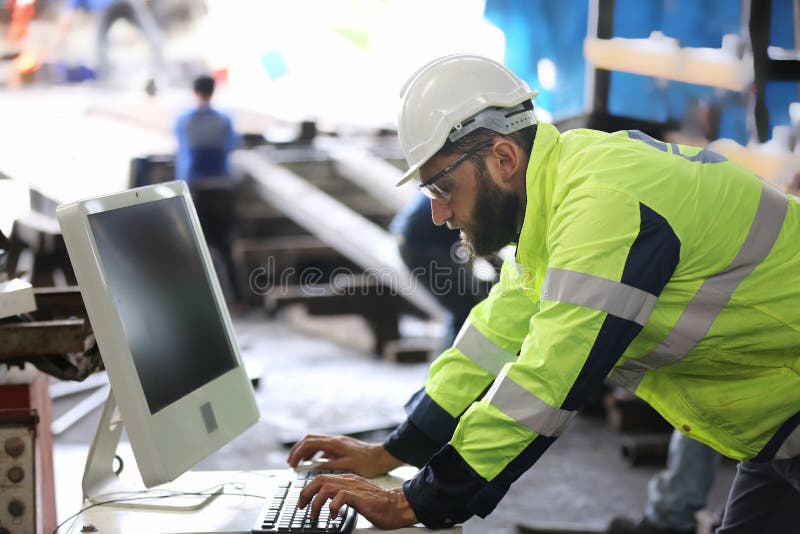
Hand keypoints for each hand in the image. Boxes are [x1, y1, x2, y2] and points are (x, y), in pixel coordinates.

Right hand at [286, 434, 402, 477]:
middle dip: (298, 450)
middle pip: (309, 440)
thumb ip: (329, 464)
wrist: (383, 456)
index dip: (298, 452)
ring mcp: (337, 442)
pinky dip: (314, 454)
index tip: (292, 463)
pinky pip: (322, 447)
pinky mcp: (340, 446)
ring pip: (315, 443)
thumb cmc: (369, 463)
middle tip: (291, 463)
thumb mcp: (347, 465)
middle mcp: (334, 440)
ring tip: (299, 464)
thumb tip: (313, 466)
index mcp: (335, 443)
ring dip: (305, 452)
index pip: (309, 443)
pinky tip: (314, 463)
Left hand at [298, 473, 417, 529]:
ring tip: (315, 516)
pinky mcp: (359, 496)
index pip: (321, 478)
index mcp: (347, 479)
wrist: (398, 505)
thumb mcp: (357, 497)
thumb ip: (344, 496)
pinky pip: (340, 497)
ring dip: (316, 503)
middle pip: (319, 480)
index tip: (303, 502)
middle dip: (305, 494)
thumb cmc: (380, 504)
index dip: (308, 490)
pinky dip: (332, 507)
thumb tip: (329, 504)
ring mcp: (354, 487)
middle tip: (302, 507)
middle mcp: (348, 480)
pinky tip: (333, 516)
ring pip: (325, 488)